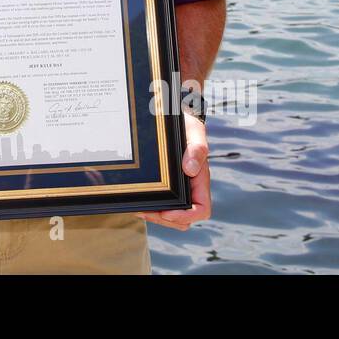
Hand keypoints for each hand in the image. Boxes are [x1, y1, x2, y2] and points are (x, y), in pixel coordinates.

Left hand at [139, 112, 209, 230]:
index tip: (168, 212)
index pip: (201, 209)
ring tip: (139, 208)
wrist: (170, 118)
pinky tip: (136, 202)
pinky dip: (148, 209)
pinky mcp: (164, 187)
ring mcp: (177, 190)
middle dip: (165, 219)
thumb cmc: (186, 125)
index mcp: (200, 180)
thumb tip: (190, 169)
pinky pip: (159, 206)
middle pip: (183, 220)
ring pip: (169, 217)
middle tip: (146, 211)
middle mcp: (189, 188)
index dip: (186, 216)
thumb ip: (197, 149)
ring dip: (154, 216)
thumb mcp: (194, 132)